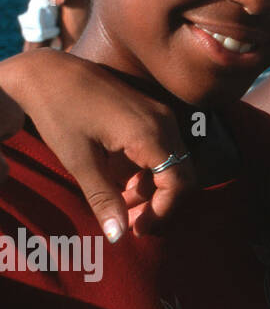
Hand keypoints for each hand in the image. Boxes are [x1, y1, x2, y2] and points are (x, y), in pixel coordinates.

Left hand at [0, 49, 195, 239]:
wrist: (47, 72)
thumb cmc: (60, 112)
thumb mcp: (79, 161)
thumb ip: (103, 199)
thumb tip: (118, 237)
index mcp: (150, 134)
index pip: (179, 184)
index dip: (164, 213)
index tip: (139, 231)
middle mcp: (165, 123)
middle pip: (183, 175)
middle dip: (162, 205)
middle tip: (132, 225)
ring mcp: (160, 115)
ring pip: (174, 163)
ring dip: (153, 190)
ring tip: (121, 207)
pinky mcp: (151, 113)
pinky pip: (163, 149)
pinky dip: (148, 172)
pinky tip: (121, 183)